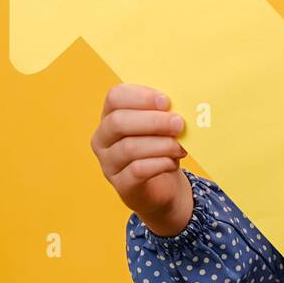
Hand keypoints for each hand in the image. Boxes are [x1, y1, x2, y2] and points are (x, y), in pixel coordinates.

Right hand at [90, 83, 190, 223]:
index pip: (114, 97)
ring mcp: (108, 163)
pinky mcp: (121, 185)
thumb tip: (179, 102)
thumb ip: (163, 111)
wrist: (163, 186)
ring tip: (180, 146)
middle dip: (153, 121)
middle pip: (118, 122)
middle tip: (179, 124)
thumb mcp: (160, 125)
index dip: (140, 97)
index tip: (166, 101)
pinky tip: (172, 162)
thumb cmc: (160, 146)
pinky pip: (137, 171)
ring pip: (129, 148)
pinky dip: (159, 164)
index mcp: (110, 115)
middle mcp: (103, 139)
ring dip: (161, 144)